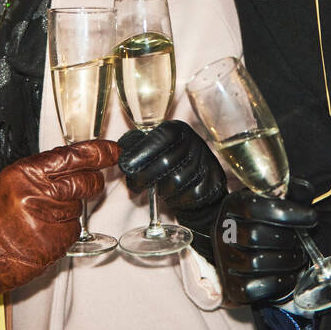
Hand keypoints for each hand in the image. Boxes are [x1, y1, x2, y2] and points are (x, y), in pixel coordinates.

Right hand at [0, 139, 117, 319]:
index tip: (113, 151)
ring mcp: (46, 218)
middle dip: (92, 184)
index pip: (71, 156)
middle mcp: (36, 192)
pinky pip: (73, 231)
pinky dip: (63, 233)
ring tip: (41, 219)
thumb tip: (78, 162)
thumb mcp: (11, 183)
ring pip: (78, 208)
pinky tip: (42, 234)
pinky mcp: (53, 241)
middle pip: (84, 182)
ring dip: (68, 213)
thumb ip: (43, 172)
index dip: (97, 152)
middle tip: (87, 186)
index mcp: (24, 173)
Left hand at [118, 121, 225, 256]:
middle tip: (135, 185)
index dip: (142, 152)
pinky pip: (187, 196)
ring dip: (161, 190)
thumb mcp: (151, 150)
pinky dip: (175, 199)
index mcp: (179, 130)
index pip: (162, 137)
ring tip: (158, 188)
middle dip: (145, 177)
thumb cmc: (168, 165)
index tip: (126, 166)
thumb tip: (118, 150)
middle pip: (166, 162)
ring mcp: (206, 164)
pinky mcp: (212, 184)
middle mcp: (195, 143)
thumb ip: (134, 146)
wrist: (197, 186)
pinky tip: (173, 195)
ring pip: (176, 182)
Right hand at [213, 180, 316, 305]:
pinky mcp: (232, 286)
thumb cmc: (269, 220)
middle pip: (255, 236)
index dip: (287, 213)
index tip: (311, 217)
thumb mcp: (278, 200)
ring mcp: (225, 260)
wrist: (252, 249)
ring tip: (298, 256)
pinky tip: (288, 274)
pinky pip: (254, 288)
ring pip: (256, 263)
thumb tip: (304, 193)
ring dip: (286, 261)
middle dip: (287, 239)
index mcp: (233, 205)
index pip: (256, 207)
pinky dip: (277, 283)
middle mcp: (223, 232)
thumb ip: (293, 192)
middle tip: (301, 241)